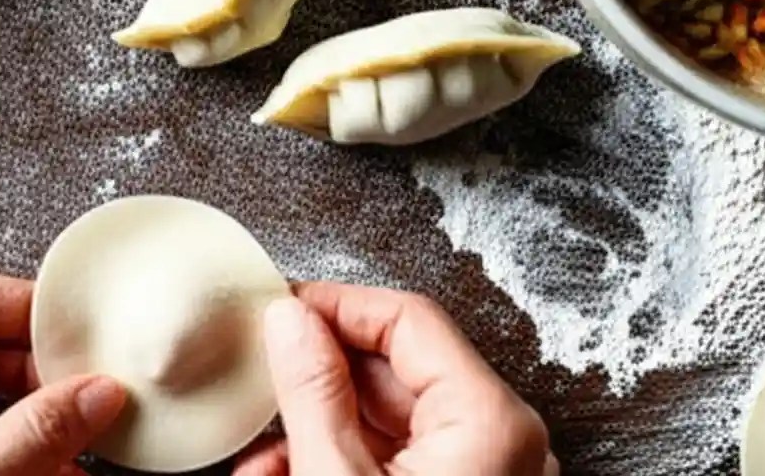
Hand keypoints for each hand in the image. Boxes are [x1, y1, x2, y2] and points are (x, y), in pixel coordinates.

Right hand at [236, 283, 556, 475]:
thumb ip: (314, 394)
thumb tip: (290, 323)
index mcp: (491, 422)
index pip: (407, 318)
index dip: (335, 305)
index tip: (279, 310)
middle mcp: (504, 444)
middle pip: (396, 369)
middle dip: (315, 380)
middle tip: (260, 377)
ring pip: (391, 421)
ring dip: (317, 429)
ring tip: (262, 457)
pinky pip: (401, 460)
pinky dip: (343, 462)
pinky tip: (285, 472)